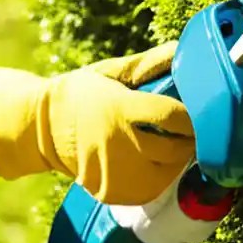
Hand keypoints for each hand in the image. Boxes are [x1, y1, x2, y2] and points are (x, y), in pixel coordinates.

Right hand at [0, 42, 195, 204]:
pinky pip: (149, 191)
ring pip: (167, 174)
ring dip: (177, 161)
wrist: (43, 127)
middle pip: (175, 149)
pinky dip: (158, 178)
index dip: (192, 117)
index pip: (171, 116)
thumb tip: (181, 50)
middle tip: (192, 131)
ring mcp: (113, 172)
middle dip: (190, 140)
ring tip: (174, 147)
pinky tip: (153, 164)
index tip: (199, 113)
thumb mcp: (112, 72)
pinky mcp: (109, 192)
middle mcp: (117, 143)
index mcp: (120, 108)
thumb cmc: (84, 94)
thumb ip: (148, 63)